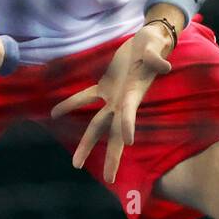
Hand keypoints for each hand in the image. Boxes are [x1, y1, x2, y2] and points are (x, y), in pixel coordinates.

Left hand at [50, 22, 174, 182]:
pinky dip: (71, 105)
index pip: (130, 112)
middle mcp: (123, 101)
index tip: (128, 143)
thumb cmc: (153, 44)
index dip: (128, 125)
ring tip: (76, 164)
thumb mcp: (155, 48)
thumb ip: (156, 57)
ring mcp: (113, 97)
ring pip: (98, 124)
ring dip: (88, 143)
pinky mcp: (105, 86)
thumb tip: (164, 64)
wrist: (148, 40)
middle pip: (116, 133)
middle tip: (109, 178)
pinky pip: (86, 98)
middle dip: (113, 156)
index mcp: (134, 93)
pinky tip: (55, 114)